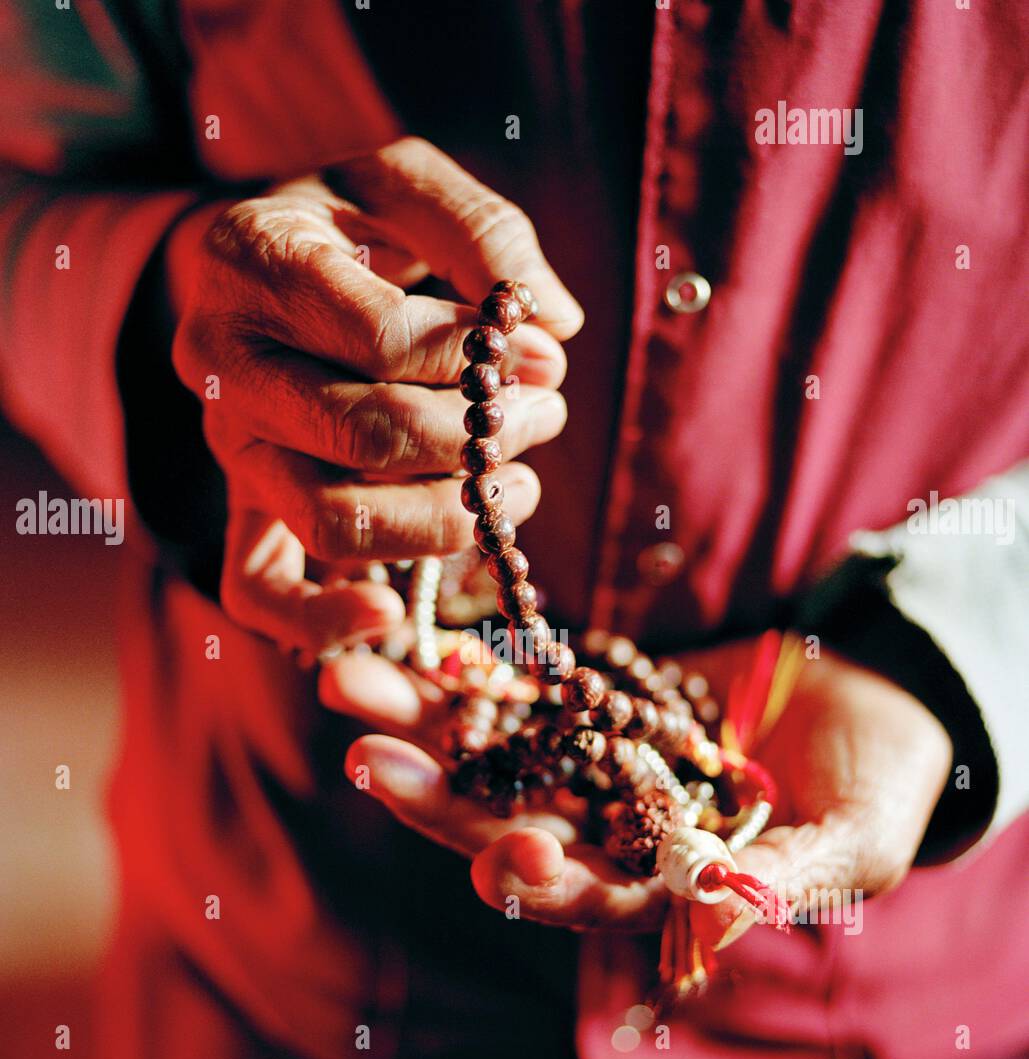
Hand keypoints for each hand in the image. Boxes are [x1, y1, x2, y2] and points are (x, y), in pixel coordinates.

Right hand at [169, 137, 582, 656]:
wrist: (272, 262)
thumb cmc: (350, 221)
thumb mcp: (407, 183)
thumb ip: (482, 232)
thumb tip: (550, 327)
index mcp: (252, 258)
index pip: (379, 338)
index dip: (477, 357)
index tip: (537, 353)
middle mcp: (223, 361)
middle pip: (364, 436)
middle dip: (479, 436)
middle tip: (543, 414)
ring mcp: (231, 444)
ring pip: (333, 520)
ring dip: (446, 519)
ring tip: (516, 486)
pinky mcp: (246, 505)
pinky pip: (257, 590)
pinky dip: (318, 621)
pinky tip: (387, 613)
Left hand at [319, 638, 952, 953]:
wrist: (878, 698)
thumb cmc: (881, 791)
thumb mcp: (849, 844)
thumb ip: (778, 881)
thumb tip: (708, 922)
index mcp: (658, 887)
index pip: (583, 895)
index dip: (540, 883)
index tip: (500, 858)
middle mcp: (605, 830)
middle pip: (502, 818)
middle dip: (432, 794)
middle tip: (363, 758)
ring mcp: (588, 760)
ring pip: (490, 745)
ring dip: (421, 718)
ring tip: (349, 680)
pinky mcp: (589, 695)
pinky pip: (520, 678)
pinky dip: (469, 659)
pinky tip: (411, 632)